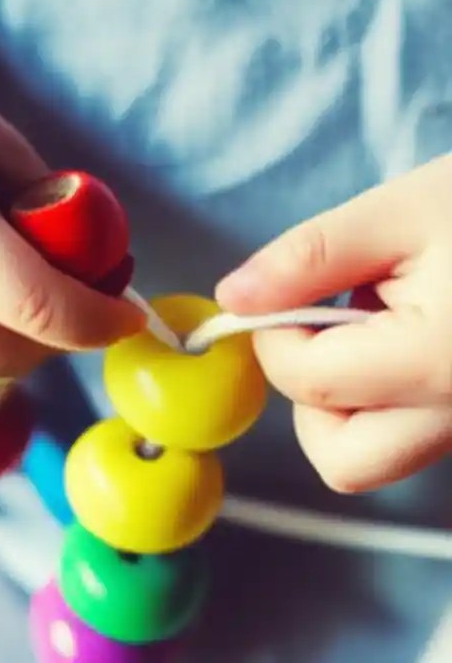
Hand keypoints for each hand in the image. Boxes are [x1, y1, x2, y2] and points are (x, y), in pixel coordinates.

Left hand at [215, 154, 451, 492]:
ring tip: (385, 315)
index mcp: (442, 359)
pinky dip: (394, 394)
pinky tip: (419, 326)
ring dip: (353, 398)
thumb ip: (310, 257)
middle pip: (345, 459)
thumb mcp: (405, 208)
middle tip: (328, 326)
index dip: (275, 337)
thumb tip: (236, 298)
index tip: (288, 294)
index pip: (310, 383)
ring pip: (382, 454)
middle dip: (312, 397)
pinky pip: (420, 430)